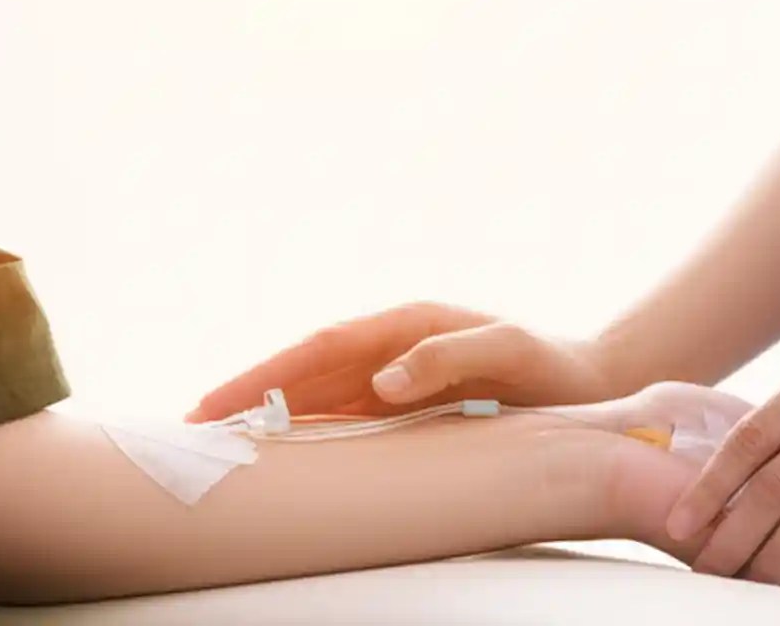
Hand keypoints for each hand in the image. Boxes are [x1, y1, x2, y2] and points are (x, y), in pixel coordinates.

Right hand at [187, 302, 615, 421]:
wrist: (588, 383)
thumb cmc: (551, 365)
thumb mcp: (509, 350)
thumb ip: (447, 356)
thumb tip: (382, 381)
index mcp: (406, 324)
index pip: (319, 347)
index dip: (266, 373)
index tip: (219, 402)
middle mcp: (391, 347)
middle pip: (304, 369)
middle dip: (248, 394)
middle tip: (191, 427)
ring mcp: (395, 375)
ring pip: (317, 394)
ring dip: (269, 415)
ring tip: (219, 445)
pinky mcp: (405, 403)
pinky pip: (345, 417)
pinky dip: (307, 431)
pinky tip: (281, 455)